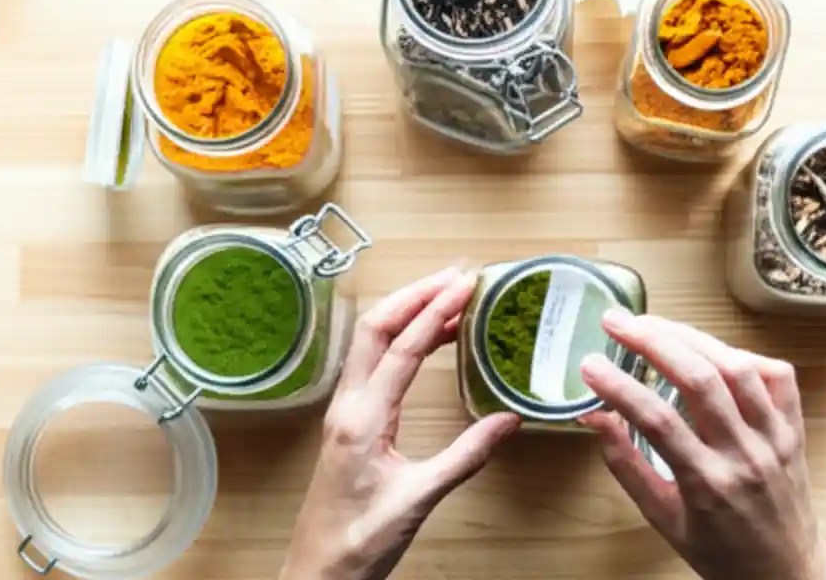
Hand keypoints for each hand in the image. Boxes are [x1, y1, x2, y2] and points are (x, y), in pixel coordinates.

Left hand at [279, 268, 521, 579]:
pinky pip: (375, 364)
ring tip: (448, 295)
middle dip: (416, 294)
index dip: (434, 311)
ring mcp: (345, 412)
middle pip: (376, 328)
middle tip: (457, 275)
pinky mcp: (350, 422)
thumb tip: (508, 419)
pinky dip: (402, 340)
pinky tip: (429, 341)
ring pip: (372, 342)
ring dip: (407, 312)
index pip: (400, 348)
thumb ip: (465, 456)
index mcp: (361, 420)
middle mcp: (347, 406)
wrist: (317, 574)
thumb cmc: (358, 543)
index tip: (465, 284)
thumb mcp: (419, 499)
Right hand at [578, 310, 825, 579]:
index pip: (657, 421)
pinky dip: (744, 355)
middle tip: (617, 321)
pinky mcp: (795, 430)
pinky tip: (713, 351)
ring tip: (655, 325)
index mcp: (708, 485)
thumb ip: (626, 464)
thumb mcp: (662, 519)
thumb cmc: (719, 552)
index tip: (589, 365)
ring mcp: (776, 439)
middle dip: (653, 341)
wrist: (785, 575)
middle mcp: (746, 456)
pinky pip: (778, 376)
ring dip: (693, 337)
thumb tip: (594, 416)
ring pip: (738, 368)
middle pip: (700, 380)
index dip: (619, 386)